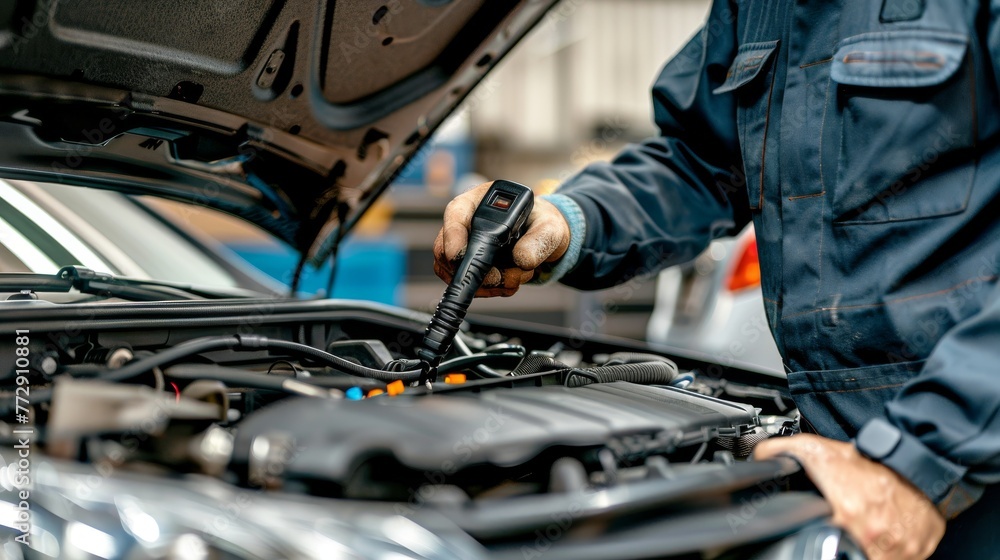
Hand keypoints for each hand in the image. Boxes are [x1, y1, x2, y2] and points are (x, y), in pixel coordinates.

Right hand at [433, 182, 570, 296]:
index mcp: (482, 201)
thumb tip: (522, 259)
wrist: (544, 239)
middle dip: (472, 269)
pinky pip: (466, 283)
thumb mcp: (550, 227)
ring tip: (515, 277)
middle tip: (498, 279)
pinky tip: (509, 282)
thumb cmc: (542, 224)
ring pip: (454, 271)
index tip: (460, 256)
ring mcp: (465, 245)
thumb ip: (539, 240)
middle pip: (446, 248)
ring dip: (485, 284)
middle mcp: (467, 222)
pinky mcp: (469, 265)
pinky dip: (488, 290)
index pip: (456, 213)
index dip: (453, 236)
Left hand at [754, 434, 944, 559]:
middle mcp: (871, 535)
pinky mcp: (916, 552)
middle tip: (841, 525)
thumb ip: (783, 452)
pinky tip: (881, 534)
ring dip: (863, 547)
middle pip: (844, 550)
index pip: (820, 537)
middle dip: (840, 540)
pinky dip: (887, 550)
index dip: (814, 533)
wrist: (918, 464)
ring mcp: (897, 548)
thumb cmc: (870, 460)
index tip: (817, 525)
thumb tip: (759, 458)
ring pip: (869, 557)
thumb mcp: (818, 449)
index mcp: (846, 514)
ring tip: (860, 530)